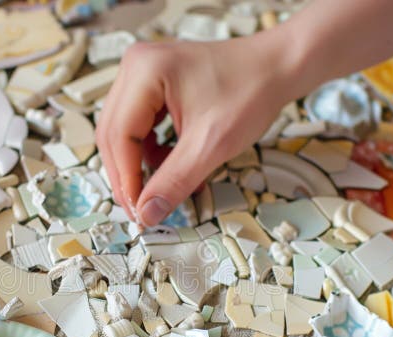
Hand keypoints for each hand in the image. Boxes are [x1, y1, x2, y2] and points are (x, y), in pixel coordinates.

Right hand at [96, 30, 300, 225]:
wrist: (278, 66)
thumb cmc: (252, 89)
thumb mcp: (211, 145)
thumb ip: (175, 182)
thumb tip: (147, 213)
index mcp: (144, 72)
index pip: (119, 137)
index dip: (126, 180)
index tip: (139, 211)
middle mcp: (136, 67)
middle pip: (114, 135)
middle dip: (128, 176)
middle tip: (143, 209)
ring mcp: (143, 74)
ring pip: (124, 133)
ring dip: (139, 165)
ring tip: (161, 187)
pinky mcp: (154, 84)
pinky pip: (139, 125)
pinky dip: (151, 151)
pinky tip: (171, 162)